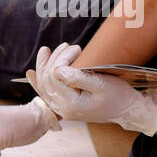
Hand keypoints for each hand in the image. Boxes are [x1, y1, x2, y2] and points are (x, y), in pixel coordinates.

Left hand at [31, 42, 156, 134]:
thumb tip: (58, 69)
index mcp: (71, 104)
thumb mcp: (102, 84)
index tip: (76, 48)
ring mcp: (62, 108)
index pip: (55, 76)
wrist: (126, 110)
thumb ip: (79, 78)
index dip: (61, 59)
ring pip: (43, 85)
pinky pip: (46, 93)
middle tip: (67, 46)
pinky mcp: (64, 105)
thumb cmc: (118, 95)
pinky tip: (30, 73)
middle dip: (53, 59)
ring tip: (47, 50)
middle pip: (46, 80)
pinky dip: (37, 81)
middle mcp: (62, 109)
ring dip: (44, 66)